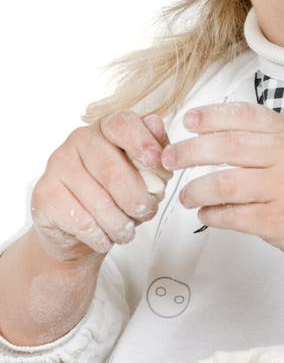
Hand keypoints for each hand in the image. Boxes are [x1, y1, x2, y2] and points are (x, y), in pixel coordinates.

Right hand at [30, 112, 172, 260]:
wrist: (78, 229)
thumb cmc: (117, 194)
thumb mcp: (144, 173)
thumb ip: (155, 153)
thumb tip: (158, 132)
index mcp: (106, 128)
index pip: (122, 124)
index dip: (141, 141)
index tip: (155, 161)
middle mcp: (79, 140)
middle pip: (111, 168)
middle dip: (135, 198)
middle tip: (146, 212)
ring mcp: (58, 165)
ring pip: (98, 201)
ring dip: (120, 224)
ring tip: (126, 232)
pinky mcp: (45, 194)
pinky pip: (81, 221)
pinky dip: (100, 236)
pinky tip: (105, 238)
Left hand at [161, 101, 283, 263]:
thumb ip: (261, 136)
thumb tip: (209, 130)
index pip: (240, 116)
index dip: (209, 117)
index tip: (186, 121)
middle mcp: (283, 156)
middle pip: (225, 147)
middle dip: (189, 152)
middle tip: (169, 158)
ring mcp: (280, 189)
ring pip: (223, 184)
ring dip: (196, 190)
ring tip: (186, 195)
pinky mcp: (276, 221)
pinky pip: (232, 216)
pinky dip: (212, 215)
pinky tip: (206, 214)